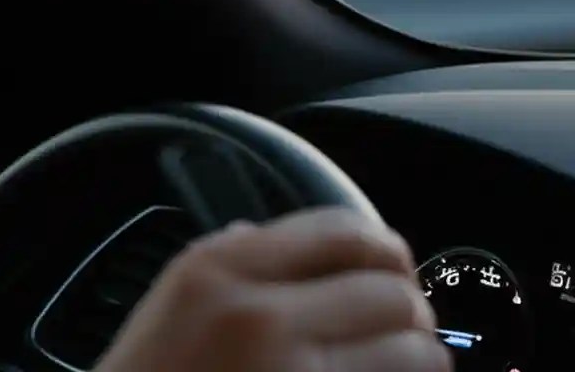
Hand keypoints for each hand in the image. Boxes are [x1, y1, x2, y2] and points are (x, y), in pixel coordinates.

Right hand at [95, 207, 450, 371]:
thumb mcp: (172, 301)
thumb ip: (232, 260)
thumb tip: (293, 242)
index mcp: (221, 269)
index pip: (345, 231)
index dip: (384, 250)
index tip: (390, 269)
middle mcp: (260, 317)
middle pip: (391, 293)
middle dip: (406, 313)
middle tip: (395, 330)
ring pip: (417, 354)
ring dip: (416, 363)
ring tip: (392, 369)